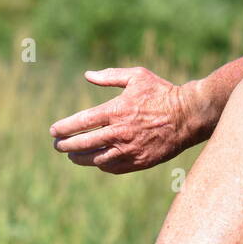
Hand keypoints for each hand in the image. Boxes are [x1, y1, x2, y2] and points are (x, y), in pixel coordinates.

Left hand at [50, 67, 202, 173]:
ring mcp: (130, 149)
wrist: (188, 115)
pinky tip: (97, 160)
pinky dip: (101, 165)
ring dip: (80, 158)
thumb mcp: (137, 76)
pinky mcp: (139, 161)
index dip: (64, 128)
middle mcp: (120, 132)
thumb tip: (87, 75)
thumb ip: (110, 76)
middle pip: (83, 144)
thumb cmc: (162, 93)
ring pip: (95, 160)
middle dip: (66, 145)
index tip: (54, 131)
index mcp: (116, 110)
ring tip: (73, 155)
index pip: (81, 122)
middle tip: (57, 145)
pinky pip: (113, 167)